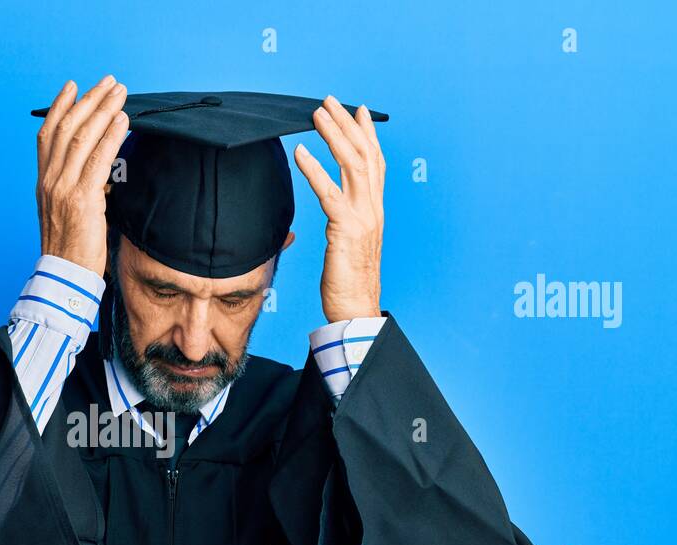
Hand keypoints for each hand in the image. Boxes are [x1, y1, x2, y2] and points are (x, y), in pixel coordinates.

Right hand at [35, 76, 129, 277]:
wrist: (64, 278)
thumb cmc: (72, 251)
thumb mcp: (68, 213)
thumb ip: (80, 188)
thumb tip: (102, 170)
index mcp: (43, 183)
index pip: (47, 135)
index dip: (59, 107)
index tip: (73, 86)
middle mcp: (49, 181)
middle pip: (66, 128)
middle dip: (89, 100)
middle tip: (109, 83)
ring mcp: (63, 189)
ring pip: (81, 138)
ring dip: (103, 110)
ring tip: (120, 94)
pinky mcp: (81, 199)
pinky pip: (98, 159)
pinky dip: (111, 136)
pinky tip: (122, 121)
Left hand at [293, 96, 384, 322]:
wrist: (356, 311)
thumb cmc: (347, 285)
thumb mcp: (348, 248)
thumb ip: (345, 226)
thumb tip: (337, 218)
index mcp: (374, 212)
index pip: (375, 164)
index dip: (367, 135)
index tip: (359, 110)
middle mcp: (373, 209)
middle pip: (364, 155)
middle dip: (347, 124)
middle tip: (330, 100)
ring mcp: (363, 218)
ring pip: (352, 165)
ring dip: (334, 135)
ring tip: (317, 113)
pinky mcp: (346, 230)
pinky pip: (330, 193)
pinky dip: (315, 170)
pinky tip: (300, 153)